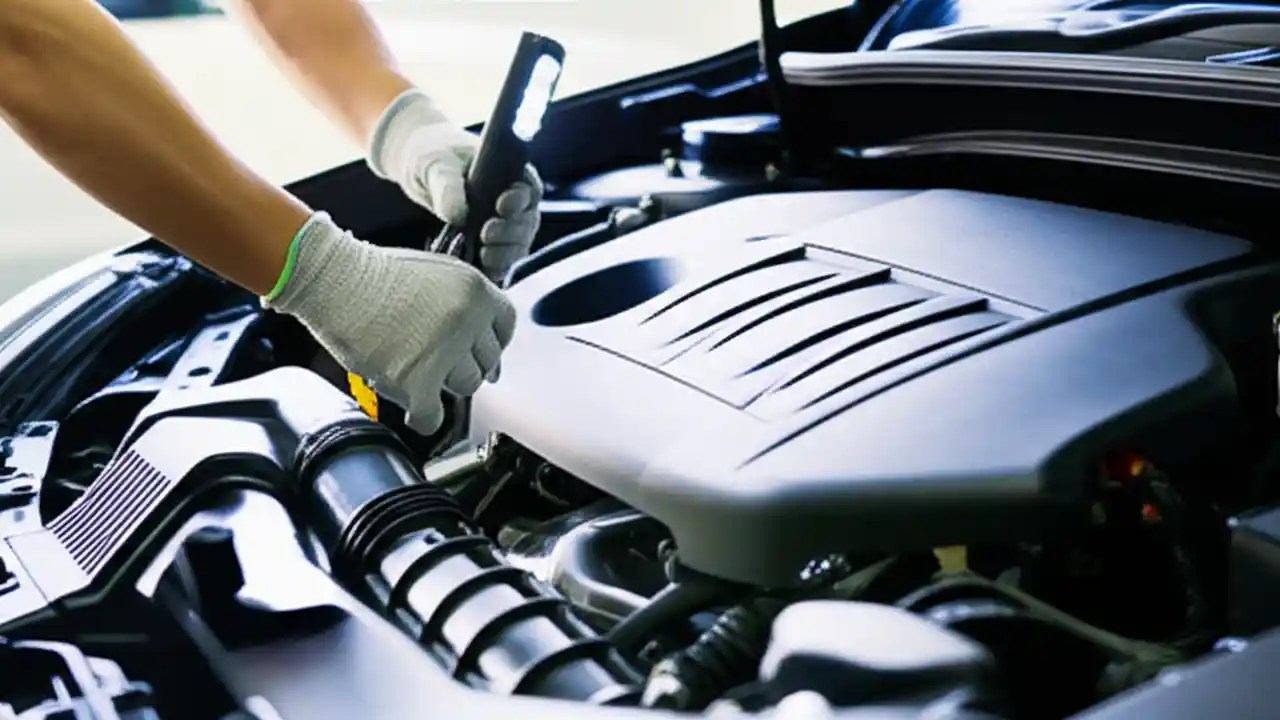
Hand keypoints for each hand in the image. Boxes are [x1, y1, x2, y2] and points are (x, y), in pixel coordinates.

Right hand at [262, 212, 515, 434]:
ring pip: (463, 387)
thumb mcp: (436, 272)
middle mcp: (467, 322)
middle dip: (462, 363)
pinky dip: (424, 418)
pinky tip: (414, 410)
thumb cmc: (375, 274)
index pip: (505, 327)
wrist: (333, 279)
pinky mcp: (416, 382)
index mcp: (476, 291)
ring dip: (441, 384)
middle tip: (436, 360)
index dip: (490, 343)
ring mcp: (443, 353)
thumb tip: (484, 346)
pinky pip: (433, 417)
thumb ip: (464, 303)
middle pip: (485, 362)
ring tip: (414, 370)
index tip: (478, 354)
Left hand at [367, 89, 542, 281]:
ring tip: (485, 257)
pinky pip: (502, 263)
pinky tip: (482, 272)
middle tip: (487, 235)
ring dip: (506, 255)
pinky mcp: (489, 246)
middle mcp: (514, 202)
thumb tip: (459, 215)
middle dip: (511, 233)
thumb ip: (448, 185)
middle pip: (527, 223)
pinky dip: (495, 270)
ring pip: (518, 246)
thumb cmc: (432, 156)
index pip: (528, 188)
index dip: (520, 200)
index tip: (501, 206)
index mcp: (509, 173)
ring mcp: (504, 226)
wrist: (418, 171)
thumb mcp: (435, 164)